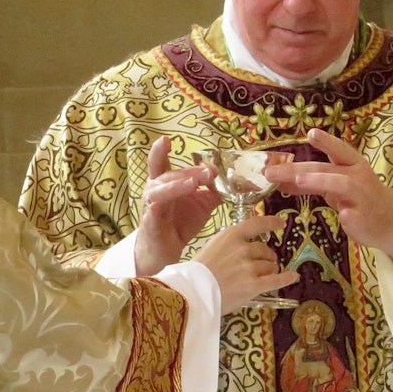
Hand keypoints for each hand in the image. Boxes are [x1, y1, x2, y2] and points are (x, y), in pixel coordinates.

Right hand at [132, 136, 220, 275]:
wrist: (166, 252)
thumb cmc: (180, 224)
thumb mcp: (202, 204)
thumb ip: (217, 190)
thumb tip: (242, 181)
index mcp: (166, 183)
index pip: (161, 163)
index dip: (160, 151)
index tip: (166, 139)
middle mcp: (155, 192)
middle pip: (167, 175)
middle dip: (188, 172)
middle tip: (208, 172)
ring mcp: (151, 208)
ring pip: (159, 192)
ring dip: (175, 186)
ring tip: (192, 183)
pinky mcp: (150, 226)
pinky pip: (151, 216)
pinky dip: (154, 210)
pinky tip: (159, 206)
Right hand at [193, 214, 299, 312]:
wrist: (192, 293)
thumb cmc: (198, 271)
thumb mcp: (213, 246)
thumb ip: (231, 243)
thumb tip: (250, 246)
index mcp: (231, 235)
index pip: (257, 224)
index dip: (272, 223)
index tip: (281, 223)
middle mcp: (243, 249)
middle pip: (266, 250)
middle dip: (266, 258)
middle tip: (260, 265)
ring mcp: (249, 267)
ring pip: (271, 266)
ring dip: (269, 271)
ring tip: (259, 278)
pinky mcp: (253, 285)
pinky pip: (276, 280)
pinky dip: (287, 278)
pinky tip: (293, 276)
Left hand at [265, 128, 392, 274]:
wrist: (390, 220)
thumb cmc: (358, 198)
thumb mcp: (334, 186)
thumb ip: (310, 182)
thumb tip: (280, 179)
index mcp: (351, 164)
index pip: (338, 149)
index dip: (326, 141)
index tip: (311, 133)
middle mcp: (357, 176)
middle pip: (326, 169)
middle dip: (298, 170)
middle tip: (271, 173)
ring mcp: (362, 197)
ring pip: (341, 185)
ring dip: (320, 181)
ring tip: (299, 182)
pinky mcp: (364, 218)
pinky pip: (356, 216)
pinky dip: (350, 216)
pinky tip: (344, 216)